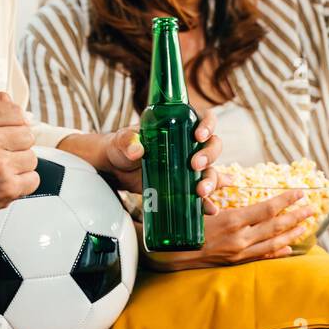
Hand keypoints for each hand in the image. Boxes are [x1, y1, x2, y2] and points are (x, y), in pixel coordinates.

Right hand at [0, 91, 37, 228]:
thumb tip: (18, 106)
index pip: (17, 112)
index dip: (11, 124)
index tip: (1, 133)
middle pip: (27, 135)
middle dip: (14, 144)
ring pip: (31, 158)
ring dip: (17, 165)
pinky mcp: (5, 189)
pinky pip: (33, 180)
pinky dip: (20, 183)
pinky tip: (1, 182)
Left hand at [99, 105, 227, 213]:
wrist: (115, 169)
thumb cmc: (122, 146)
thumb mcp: (123, 139)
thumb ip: (128, 141)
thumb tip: (136, 150)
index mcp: (180, 126)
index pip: (204, 118)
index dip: (208, 125)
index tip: (199, 136)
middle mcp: (189, 145)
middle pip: (213, 146)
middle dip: (208, 156)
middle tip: (195, 165)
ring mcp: (188, 167)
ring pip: (210, 170)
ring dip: (211, 180)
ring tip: (200, 191)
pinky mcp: (184, 186)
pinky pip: (201, 193)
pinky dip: (207, 202)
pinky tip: (210, 209)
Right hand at [143, 189, 315, 270]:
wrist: (165, 255)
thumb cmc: (179, 225)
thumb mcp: (199, 205)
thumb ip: (221, 198)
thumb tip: (233, 185)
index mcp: (232, 222)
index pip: (267, 209)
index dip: (286, 200)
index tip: (301, 191)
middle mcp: (239, 240)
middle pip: (275, 227)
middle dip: (296, 216)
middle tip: (312, 207)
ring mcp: (238, 254)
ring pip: (273, 243)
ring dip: (292, 233)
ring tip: (307, 225)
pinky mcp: (234, 264)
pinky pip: (261, 257)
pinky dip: (277, 252)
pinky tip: (289, 248)